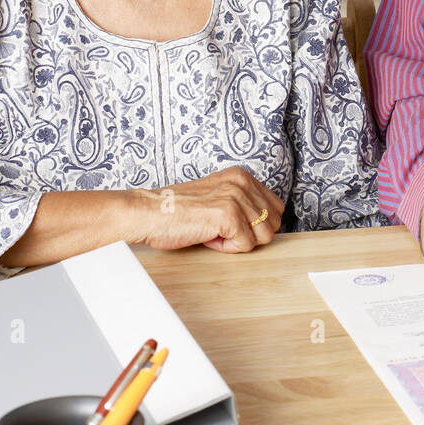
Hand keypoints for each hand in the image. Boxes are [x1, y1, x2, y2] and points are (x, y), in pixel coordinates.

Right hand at [127, 166, 284, 252]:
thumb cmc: (176, 211)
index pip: (276, 207)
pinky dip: (226, 248)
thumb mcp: (217, 197)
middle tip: (220, 230)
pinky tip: (207, 236)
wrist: (147, 213)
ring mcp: (236, 197)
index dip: (256, 225)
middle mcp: (241, 182)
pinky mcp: (228, 215)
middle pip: (273, 223)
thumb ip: (242, 203)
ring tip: (212, 231)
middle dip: (250, 235)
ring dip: (237, 241)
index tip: (231, 225)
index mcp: (241, 176)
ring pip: (263, 236)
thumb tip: (267, 225)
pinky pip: (245, 245)